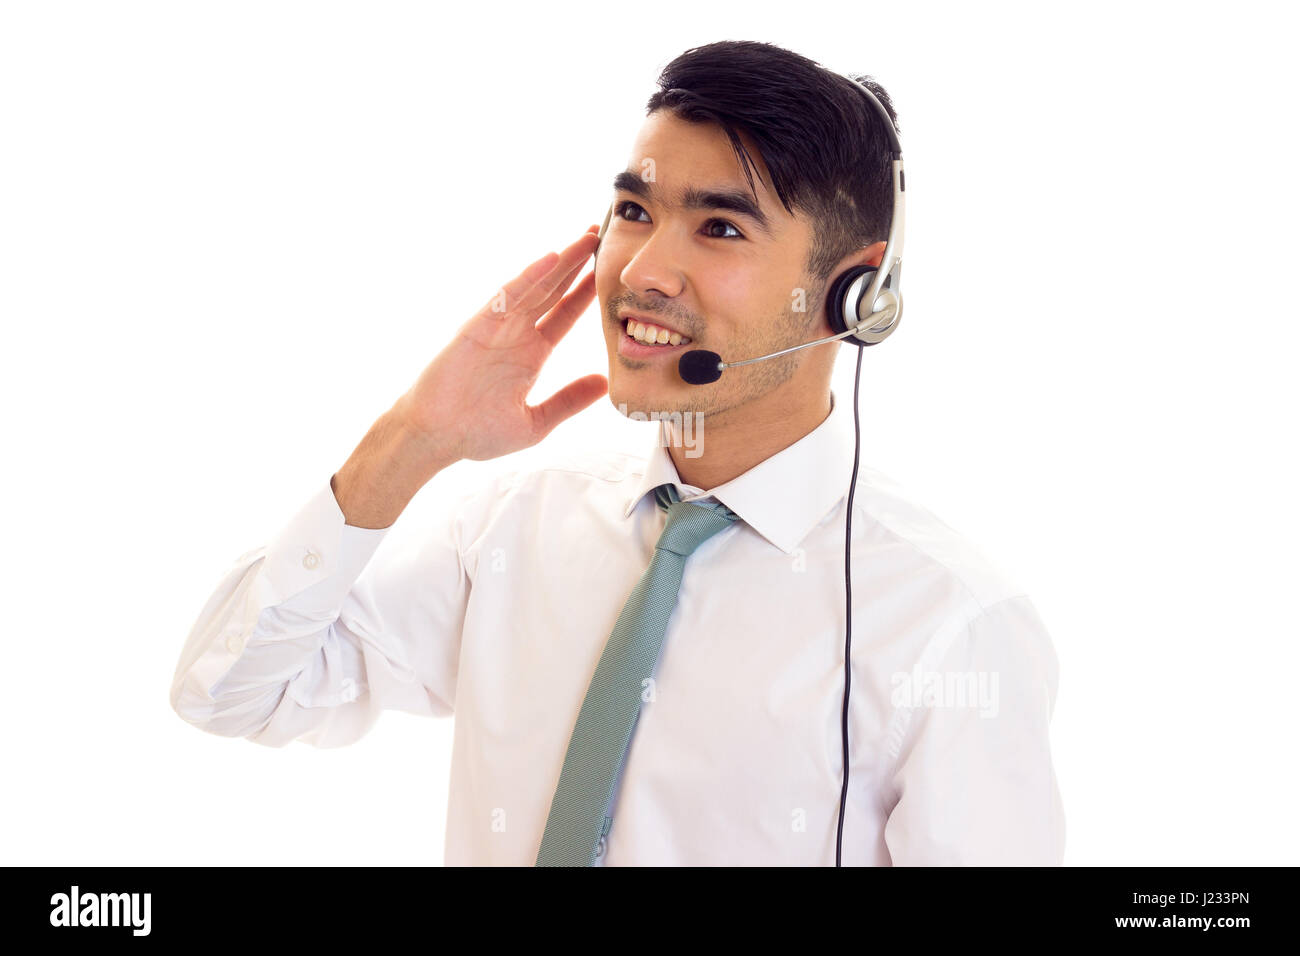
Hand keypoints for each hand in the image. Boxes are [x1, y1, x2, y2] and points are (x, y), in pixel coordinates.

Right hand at [392, 226, 607, 463]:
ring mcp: (497, 328)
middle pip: (553, 291)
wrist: (435, 438)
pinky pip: (507, 297)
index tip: (608, 274)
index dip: (585, 293)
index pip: (565, 315)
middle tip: (600, 236)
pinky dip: (529, 278)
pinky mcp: (478, 326)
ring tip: (586, 238)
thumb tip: (604, 384)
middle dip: (577, 265)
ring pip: (535, 287)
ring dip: (561, 262)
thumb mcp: (536, 422)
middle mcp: (516, 335)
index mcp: (531, 355)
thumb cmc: (477, 433)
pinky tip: (552, 260)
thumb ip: (569, 401)